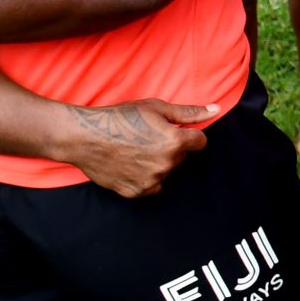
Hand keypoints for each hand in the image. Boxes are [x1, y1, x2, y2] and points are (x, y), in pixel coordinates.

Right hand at [55, 98, 213, 197]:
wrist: (84, 137)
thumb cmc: (120, 118)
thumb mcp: (156, 108)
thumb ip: (189, 113)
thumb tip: (215, 110)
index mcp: (175, 142)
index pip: (200, 142)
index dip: (187, 135)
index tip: (171, 130)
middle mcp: (166, 165)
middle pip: (181, 156)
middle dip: (170, 147)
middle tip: (146, 137)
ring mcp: (151, 181)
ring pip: (166, 171)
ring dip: (157, 162)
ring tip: (135, 149)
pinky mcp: (137, 192)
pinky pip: (152, 186)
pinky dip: (145, 177)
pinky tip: (130, 163)